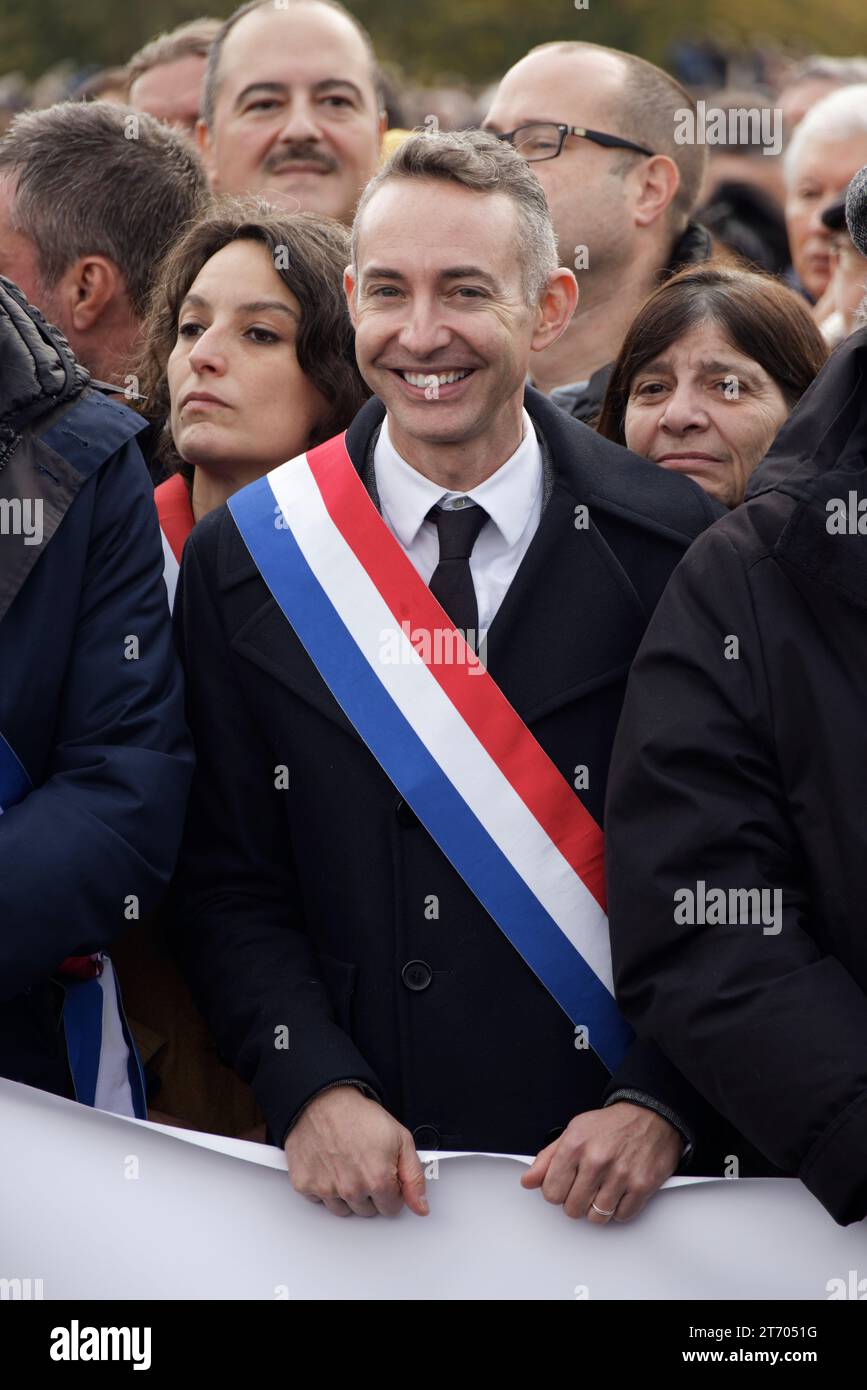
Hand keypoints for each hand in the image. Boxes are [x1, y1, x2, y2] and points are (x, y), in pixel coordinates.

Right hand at [284, 1086, 428, 1217]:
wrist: (324, 1100)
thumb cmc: (359, 1115)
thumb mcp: (401, 1139)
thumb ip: (414, 1177)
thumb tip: (420, 1207)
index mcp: (378, 1180)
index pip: (391, 1209)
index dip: (391, 1189)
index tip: (384, 1173)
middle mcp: (352, 1189)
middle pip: (368, 1211)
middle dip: (370, 1192)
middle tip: (365, 1164)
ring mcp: (327, 1189)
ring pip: (344, 1209)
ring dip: (347, 1193)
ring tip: (347, 1164)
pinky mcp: (306, 1185)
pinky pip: (319, 1200)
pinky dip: (324, 1186)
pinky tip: (330, 1166)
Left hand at [521, 1102, 681, 1223]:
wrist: (650, 1116)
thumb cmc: (611, 1125)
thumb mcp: (573, 1132)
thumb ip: (547, 1159)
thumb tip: (528, 1181)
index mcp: (575, 1144)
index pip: (551, 1192)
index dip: (556, 1192)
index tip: (564, 1186)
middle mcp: (597, 1159)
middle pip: (572, 1209)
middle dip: (577, 1202)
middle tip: (586, 1187)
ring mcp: (620, 1174)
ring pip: (597, 1217)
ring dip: (598, 1208)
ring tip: (603, 1189)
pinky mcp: (642, 1186)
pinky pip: (621, 1216)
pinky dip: (619, 1209)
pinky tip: (619, 1191)